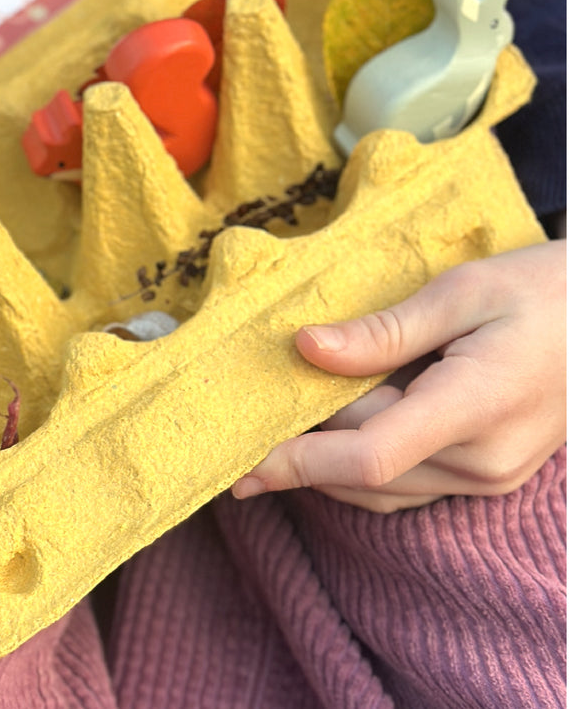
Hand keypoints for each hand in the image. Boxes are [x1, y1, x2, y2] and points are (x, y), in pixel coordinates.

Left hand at [232, 240, 565, 511]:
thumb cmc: (544, 292)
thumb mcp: (461, 292)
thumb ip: (383, 331)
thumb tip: (305, 348)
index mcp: (477, 406)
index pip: (370, 456)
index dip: (298, 464)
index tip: (241, 464)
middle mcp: (483, 460)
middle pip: (364, 471)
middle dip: (302, 449)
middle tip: (246, 420)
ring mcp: (490, 476)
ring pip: (381, 487)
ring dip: (328, 461)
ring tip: (281, 421)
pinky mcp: (488, 476)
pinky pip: (407, 482)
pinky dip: (361, 462)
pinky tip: (333, 424)